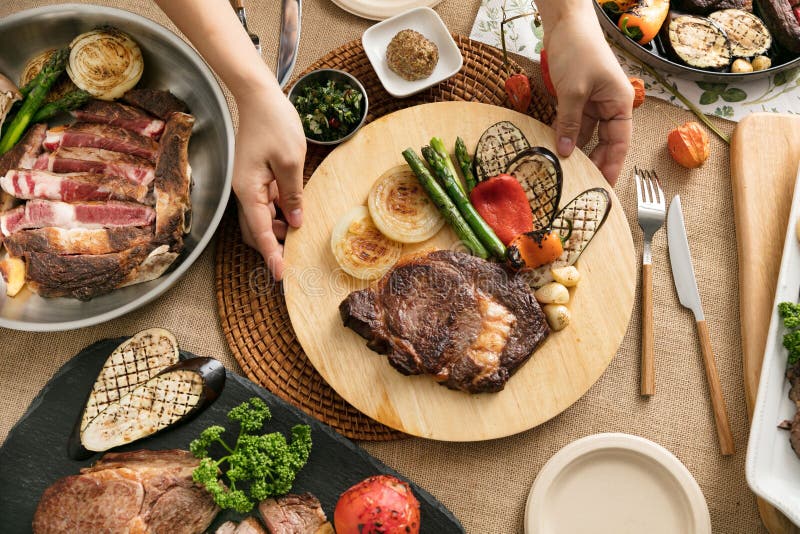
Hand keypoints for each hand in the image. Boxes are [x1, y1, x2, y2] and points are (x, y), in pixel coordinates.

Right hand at [232, 86, 305, 280]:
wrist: (258, 96)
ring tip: (301, 231)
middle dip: (274, 245)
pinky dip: (280, 212)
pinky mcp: (257, 177)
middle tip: (296, 256)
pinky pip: (266, 203)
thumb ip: (293, 195)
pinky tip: (295, 212)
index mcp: (248, 190)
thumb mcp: (290, 161)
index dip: (271, 254)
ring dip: (279, 228)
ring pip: (262, 218)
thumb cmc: (274, 123)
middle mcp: (244, 191)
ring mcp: (249, 184)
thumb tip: (296, 221)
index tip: (280, 275)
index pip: (261, 232)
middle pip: (257, 230)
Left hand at [543, 5, 633, 184]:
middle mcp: (610, 105)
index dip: (612, 165)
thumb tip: (565, 151)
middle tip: (580, 185)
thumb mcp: (573, 91)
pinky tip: (555, 151)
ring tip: (566, 174)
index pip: (620, 142)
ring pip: (586, 135)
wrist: (566, 23)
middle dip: (593, 163)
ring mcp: (593, 103)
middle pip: (604, 142)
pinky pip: (573, 124)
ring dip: (576, 151)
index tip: (603, 186)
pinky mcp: (577, 99)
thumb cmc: (579, 50)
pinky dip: (565, 136)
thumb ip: (569, 123)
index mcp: (620, 103)